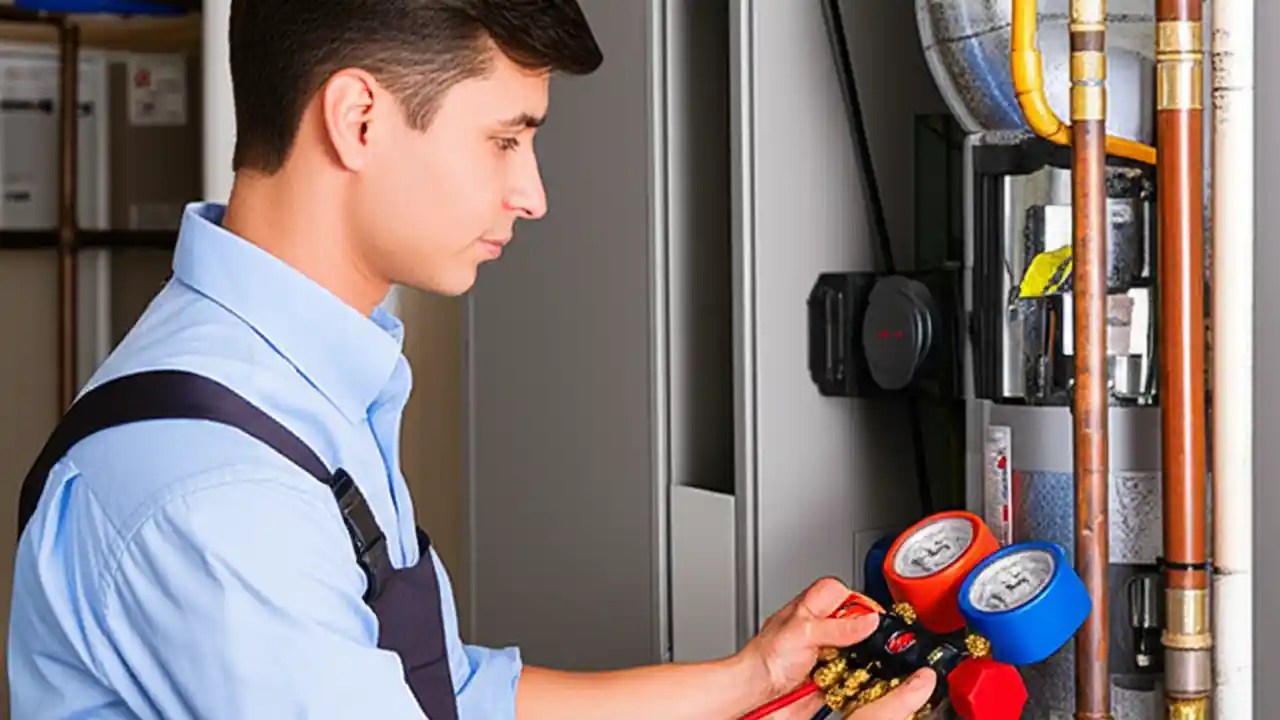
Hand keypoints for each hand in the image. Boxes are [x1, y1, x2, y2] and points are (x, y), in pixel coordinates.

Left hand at [736, 577, 935, 718]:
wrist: (756, 688)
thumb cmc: (766, 656)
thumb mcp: (805, 634)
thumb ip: (839, 627)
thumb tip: (870, 620)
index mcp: (811, 606)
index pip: (844, 591)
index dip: (861, 602)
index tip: (876, 618)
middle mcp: (819, 625)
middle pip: (855, 619)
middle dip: (866, 632)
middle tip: (871, 642)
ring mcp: (825, 649)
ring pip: (857, 646)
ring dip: (863, 656)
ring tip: (861, 661)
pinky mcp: (830, 671)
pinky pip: (853, 670)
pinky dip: (859, 675)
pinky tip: (854, 678)